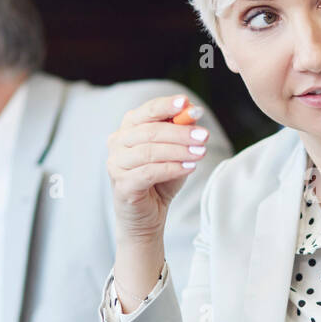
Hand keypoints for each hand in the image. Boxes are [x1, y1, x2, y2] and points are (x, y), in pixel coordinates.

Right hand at [107, 94, 208, 305]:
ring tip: (201, 152)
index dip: (166, 106)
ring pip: (149, 151)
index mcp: (127, 129)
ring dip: (179, 151)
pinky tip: (190, 168)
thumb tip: (192, 110)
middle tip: (204, 136)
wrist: (147, 217)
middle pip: (150, 131)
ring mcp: (116, 164)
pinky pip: (149, 172)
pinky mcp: (122, 185)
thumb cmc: (160, 181)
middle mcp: (117, 143)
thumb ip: (180, 132)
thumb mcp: (175, 153)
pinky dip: (172, 168)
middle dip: (180, 132)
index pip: (146, 111)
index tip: (187, 103)